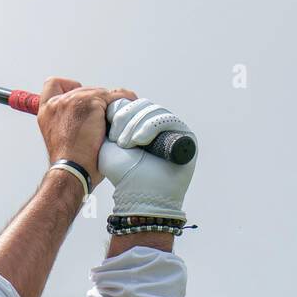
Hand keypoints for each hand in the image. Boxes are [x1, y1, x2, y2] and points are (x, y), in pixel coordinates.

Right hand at [36, 77, 137, 186]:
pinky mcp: (90, 102)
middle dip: (97, 102)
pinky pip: (113, 96)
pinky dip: (122, 104)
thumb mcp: (63, 140)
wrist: (72, 172)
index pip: (53, 84)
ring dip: (110, 105)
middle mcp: (56, 103)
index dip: (68, 86)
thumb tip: (95, 118)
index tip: (79, 99)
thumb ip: (71, 123)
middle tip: (106, 120)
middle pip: (84, 89)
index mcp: (46, 112)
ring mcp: (73, 100)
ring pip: (100, 93)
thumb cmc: (72, 165)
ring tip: (116, 121)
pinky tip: (124, 117)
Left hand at [99, 98, 197, 220]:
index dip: (121, 111)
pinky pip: (168, 120)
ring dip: (136, 125)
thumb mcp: (109, 144)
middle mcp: (159, 126)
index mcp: (142, 126)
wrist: (138, 195)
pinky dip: (151, 127)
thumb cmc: (122, 175)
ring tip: (127, 144)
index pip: (133, 104)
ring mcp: (174, 131)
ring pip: (154, 111)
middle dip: (126, 118)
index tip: (110, 131)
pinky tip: (139, 141)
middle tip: (118, 139)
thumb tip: (110, 101)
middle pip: (144, 105)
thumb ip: (110, 123)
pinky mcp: (186, 137)